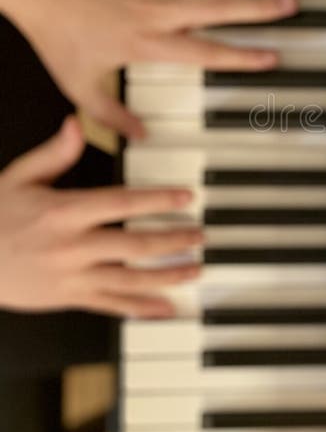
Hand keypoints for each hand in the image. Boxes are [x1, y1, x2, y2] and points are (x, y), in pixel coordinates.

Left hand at [0, 0, 297, 136]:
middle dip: (259, 6)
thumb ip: (110, 114)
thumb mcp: (77, 83)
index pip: (205, 51)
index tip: (271, 57)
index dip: (242, 55)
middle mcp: (156, 7)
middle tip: (291, 5)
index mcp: (146, 41)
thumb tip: (139, 136)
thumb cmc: (55, 30)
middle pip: (218, 6)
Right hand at [0, 117, 201, 317]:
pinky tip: (166, 307)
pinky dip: (140, 308)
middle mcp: (71, 247)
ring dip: (167, 276)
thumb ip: (55, 152)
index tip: (186, 197)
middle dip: (173, 241)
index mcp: (63, 212)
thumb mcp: (19, 176)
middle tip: (200, 235)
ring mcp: (70, 277)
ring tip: (195, 269)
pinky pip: (110, 305)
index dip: (158, 201)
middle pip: (134, 245)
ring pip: (129, 280)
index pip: (122, 204)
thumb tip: (77, 123)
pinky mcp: (67, 298)